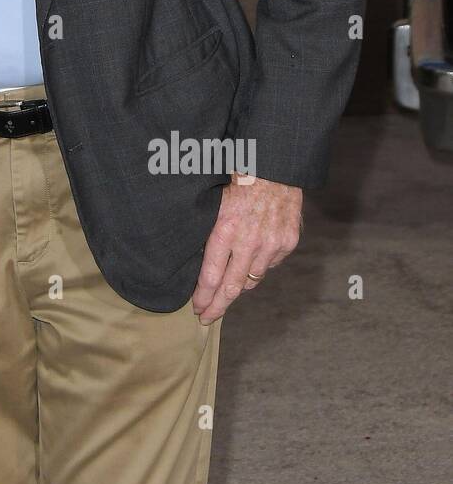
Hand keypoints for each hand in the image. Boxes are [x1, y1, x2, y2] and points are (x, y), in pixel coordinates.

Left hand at [192, 174, 301, 323]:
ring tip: (225, 294)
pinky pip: (269, 265)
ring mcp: (271, 244)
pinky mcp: (287, 242)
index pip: (211, 276)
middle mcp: (249, 241)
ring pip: (251, 279)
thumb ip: (209, 232)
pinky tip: (249, 263)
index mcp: (225, 229)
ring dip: (237, 287)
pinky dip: (257, 267)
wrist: (274, 165)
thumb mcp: (213, 202)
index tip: (196, 309)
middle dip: (217, 306)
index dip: (203, 296)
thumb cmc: (237, 178)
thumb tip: (199, 260)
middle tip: (206, 318)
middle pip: (232, 287)